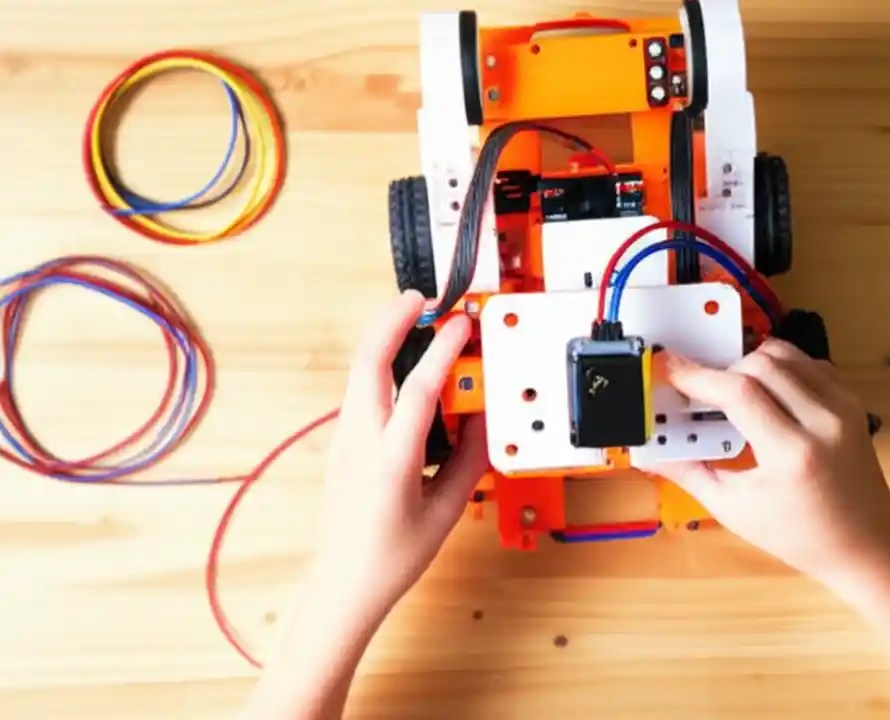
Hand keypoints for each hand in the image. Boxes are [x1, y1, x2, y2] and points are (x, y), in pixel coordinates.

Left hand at [312, 291, 487, 620]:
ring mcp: (345, 439)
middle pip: (368, 361)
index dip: (444, 349)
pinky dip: (381, 365)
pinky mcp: (342, 443)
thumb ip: (470, 459)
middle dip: (391, 320)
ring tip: (413, 319)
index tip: (463, 324)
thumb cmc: (390, 557)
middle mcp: (361, 441)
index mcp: (391, 459)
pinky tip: (402, 364)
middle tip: (420, 297)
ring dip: (384, 339)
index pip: (420, 388)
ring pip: (360, 371)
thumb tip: (486, 419)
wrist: (344, 583)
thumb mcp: (447, 509)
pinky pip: (360, 390)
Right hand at [645, 340, 889, 585]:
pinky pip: (808, 363)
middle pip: (760, 363)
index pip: (739, 392)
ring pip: (785, 354)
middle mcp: (823, 422)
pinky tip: (767, 393)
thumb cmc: (801, 536)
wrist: (867, 544)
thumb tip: (650, 452)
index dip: (698, 376)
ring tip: (734, 392)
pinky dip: (780, 368)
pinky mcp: (851, 401)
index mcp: (792, 454)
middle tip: (702, 391)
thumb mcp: (735, 510)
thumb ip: (689, 473)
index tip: (672, 369)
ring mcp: (842, 408)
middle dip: (723, 370)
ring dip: (751, 364)